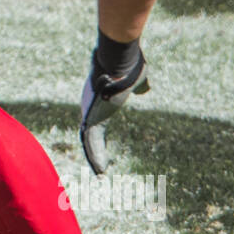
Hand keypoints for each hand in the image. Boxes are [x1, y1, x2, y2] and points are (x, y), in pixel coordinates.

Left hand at [79, 47, 148, 173]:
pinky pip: (90, 142)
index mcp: (99, 98)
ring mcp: (88, 112)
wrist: (120, 61)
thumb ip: (139, 87)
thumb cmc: (129, 67)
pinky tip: (100, 170)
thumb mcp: (137, 80)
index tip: (102, 145)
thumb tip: (145, 90)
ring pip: (89, 140)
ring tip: (101, 173)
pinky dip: (95, 156)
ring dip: (95, 157)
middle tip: (100, 164)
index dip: (99, 134)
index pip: (95, 119)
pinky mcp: (90, 118)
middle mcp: (90, 105)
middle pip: (89, 131)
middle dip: (94, 148)